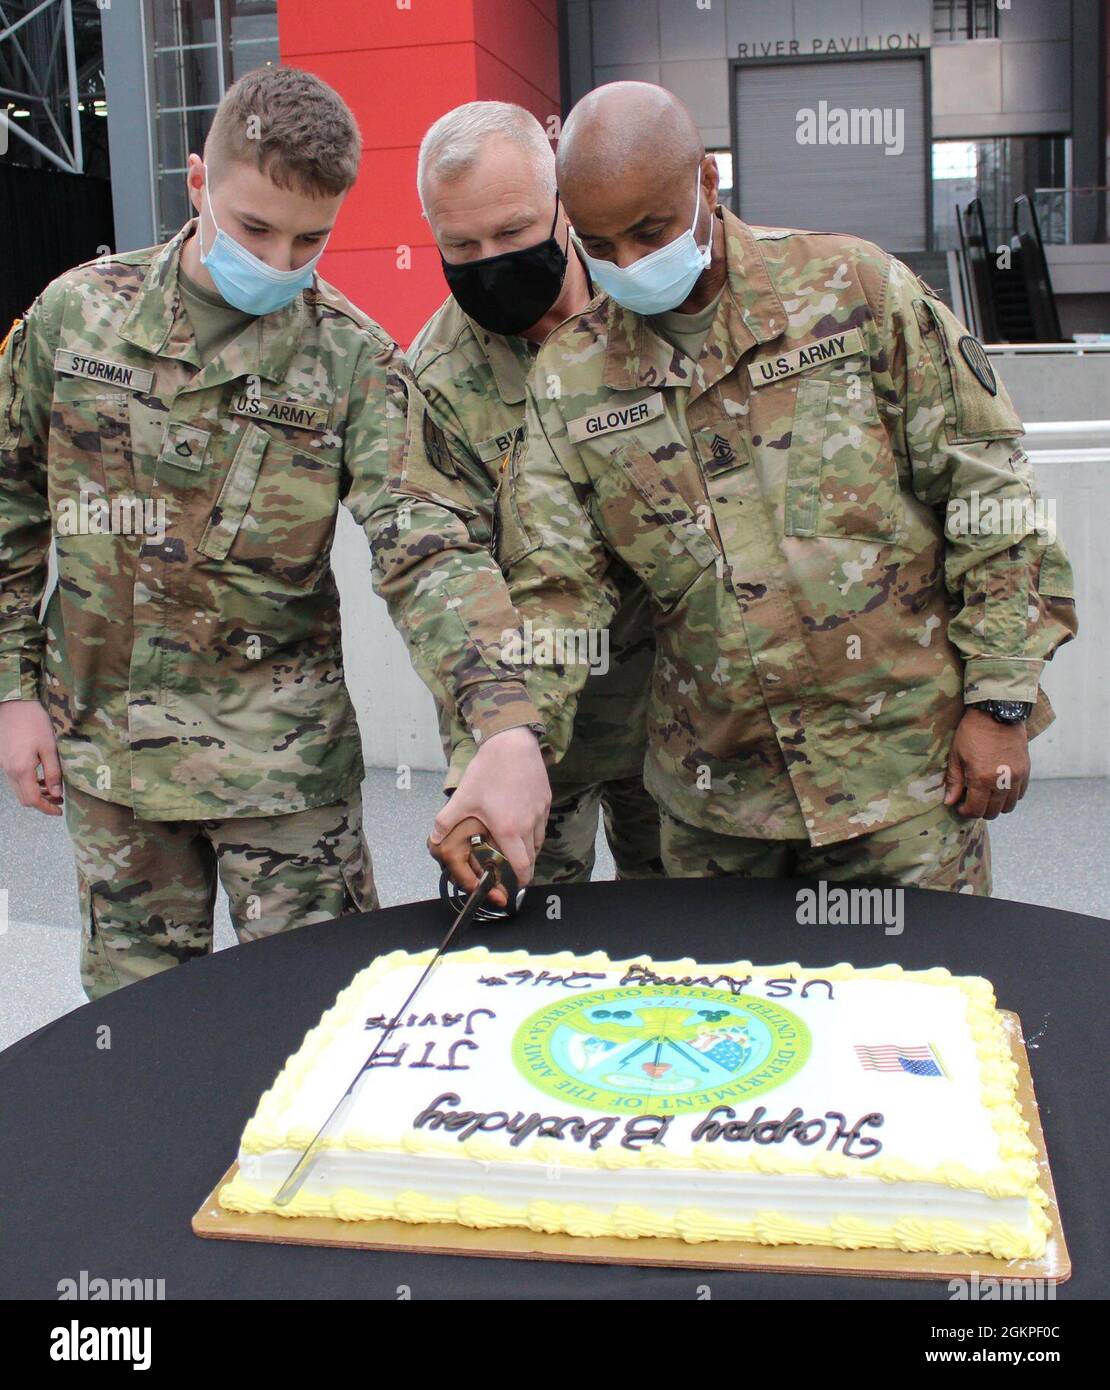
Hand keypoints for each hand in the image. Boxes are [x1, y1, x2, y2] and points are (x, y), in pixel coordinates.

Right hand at [0, 699, 63, 815]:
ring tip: (53, 789)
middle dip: (42, 803)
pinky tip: (41, 777)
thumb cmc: (34, 723)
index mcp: (21, 770)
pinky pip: (15, 779)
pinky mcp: (4, 759)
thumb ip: (53, 772)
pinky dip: (28, 784)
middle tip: (59, 800)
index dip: (46, 808)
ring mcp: (4, 766)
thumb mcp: (49, 748)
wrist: (14, 705)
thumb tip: (56, 793)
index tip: (59, 810)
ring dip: (35, 793)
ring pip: (19, 789)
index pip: (32, 800)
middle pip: (24, 798)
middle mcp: (10, 771)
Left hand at [429, 726, 549, 902]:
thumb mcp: (463, 797)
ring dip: (530, 848)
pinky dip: (535, 830)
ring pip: (538, 840)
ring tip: (517, 847)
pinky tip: (523, 822)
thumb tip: (434, 839)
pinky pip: (542, 823)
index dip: (521, 880)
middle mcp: (528, 824)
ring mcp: (539, 812)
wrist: (512, 744)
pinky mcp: (546, 800)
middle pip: (532, 856)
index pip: (521, 865)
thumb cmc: (488, 771)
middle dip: (525, 867)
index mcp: (508, 830)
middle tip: (516, 870)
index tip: (518, 886)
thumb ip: (446, 821)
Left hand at [944, 707, 1029, 819]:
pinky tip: (999, 787)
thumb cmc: (972, 732)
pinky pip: (1020, 794)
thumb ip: (954, 781)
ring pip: (1009, 806)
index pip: (976, 810)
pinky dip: (1010, 796)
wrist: (997, 711)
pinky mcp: (1026, 771)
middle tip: (971, 801)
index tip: (960, 807)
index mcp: (982, 779)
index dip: (965, 812)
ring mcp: (1017, 777)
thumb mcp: (956, 756)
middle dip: (980, 810)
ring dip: (996, 805)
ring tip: (985, 795)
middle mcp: (1002, 782)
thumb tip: (950, 802)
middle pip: (993, 812)